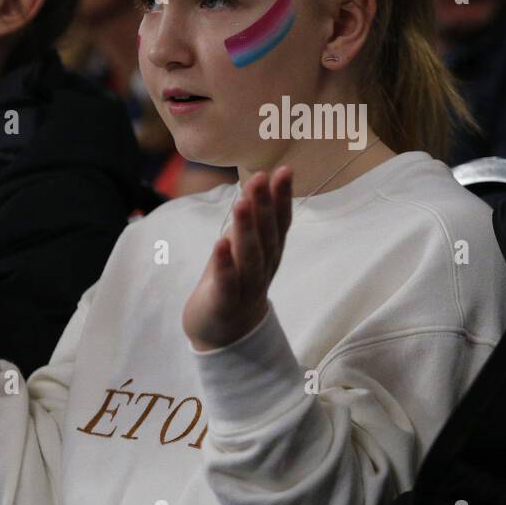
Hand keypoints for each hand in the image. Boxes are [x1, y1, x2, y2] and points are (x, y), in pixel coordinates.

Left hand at [183, 169, 292, 350]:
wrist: (225, 334)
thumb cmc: (234, 281)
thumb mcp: (245, 247)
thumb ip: (254, 219)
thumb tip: (260, 179)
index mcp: (271, 252)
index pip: (280, 221)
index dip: (283, 196)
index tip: (284, 170)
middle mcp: (264, 268)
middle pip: (267, 235)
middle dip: (264, 206)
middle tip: (260, 177)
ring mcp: (247, 287)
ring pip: (250, 257)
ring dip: (247, 230)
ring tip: (242, 204)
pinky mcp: (225, 303)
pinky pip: (227, 283)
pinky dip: (225, 264)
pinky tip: (220, 243)